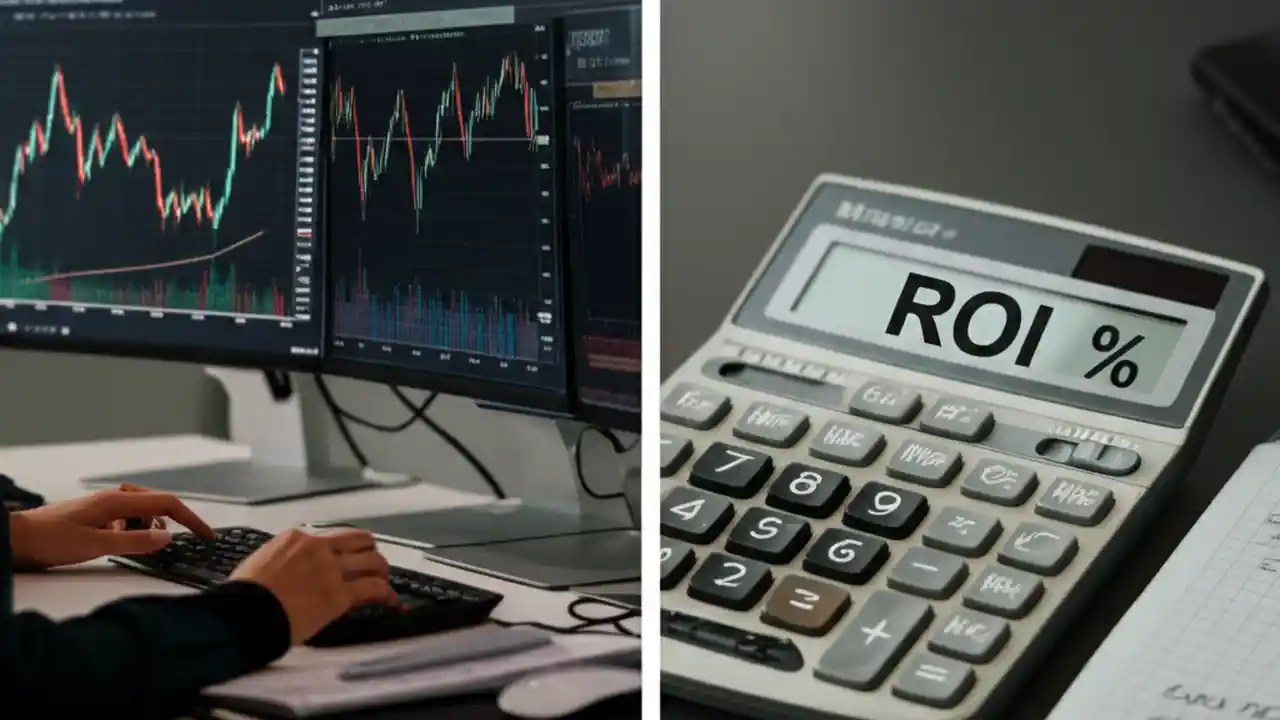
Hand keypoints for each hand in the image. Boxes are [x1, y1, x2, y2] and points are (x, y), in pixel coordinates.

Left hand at [9, 487, 214, 569]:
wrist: (16, 538)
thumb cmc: (49, 539)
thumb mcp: (96, 545)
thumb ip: (134, 542)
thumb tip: (167, 538)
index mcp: (117, 501)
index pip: (167, 503)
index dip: (190, 519)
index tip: (205, 535)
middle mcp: (112, 498)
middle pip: (157, 503)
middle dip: (171, 522)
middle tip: (178, 542)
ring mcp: (103, 505)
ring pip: (141, 511)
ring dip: (146, 528)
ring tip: (136, 546)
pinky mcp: (96, 515)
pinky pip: (126, 518)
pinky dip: (131, 530)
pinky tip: (117, 544)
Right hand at [230, 528, 397, 644]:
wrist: (242, 614)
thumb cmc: (244, 594)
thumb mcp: (261, 561)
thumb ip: (284, 558)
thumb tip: (292, 567)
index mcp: (296, 538)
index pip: (333, 536)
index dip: (344, 549)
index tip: (346, 559)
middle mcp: (318, 548)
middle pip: (360, 540)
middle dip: (369, 552)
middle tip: (371, 566)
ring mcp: (331, 570)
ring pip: (373, 561)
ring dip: (381, 571)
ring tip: (383, 582)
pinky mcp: (339, 595)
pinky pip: (374, 589)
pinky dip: (387, 594)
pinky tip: (392, 601)